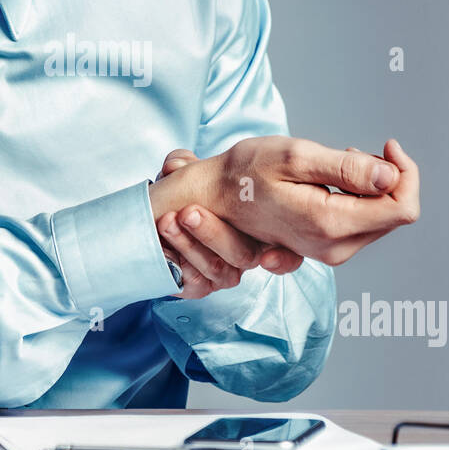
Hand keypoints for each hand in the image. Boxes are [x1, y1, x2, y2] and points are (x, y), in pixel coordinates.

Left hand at [154, 149, 303, 299]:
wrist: (161, 215)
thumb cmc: (186, 193)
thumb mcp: (187, 172)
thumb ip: (186, 165)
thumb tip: (177, 165)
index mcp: (258, 227)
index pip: (287, 251)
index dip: (283, 260)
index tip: (268, 258)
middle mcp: (247, 252)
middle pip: (244, 254)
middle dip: (213, 234)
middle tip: (188, 213)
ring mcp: (225, 271)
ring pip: (217, 268)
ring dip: (189, 244)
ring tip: (166, 222)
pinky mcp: (200, 285)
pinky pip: (194, 284)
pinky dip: (178, 266)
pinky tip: (165, 252)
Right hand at [212, 136, 419, 265]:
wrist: (211, 197)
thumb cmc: (245, 172)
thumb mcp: (294, 156)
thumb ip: (346, 168)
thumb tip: (390, 176)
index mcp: (330, 224)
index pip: (403, 208)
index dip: (406, 172)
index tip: (386, 146)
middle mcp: (334, 247)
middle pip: (395, 214)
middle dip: (387, 178)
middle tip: (351, 151)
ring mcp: (328, 251)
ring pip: (380, 218)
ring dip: (369, 186)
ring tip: (335, 163)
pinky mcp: (323, 248)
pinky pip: (361, 223)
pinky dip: (356, 197)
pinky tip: (329, 181)